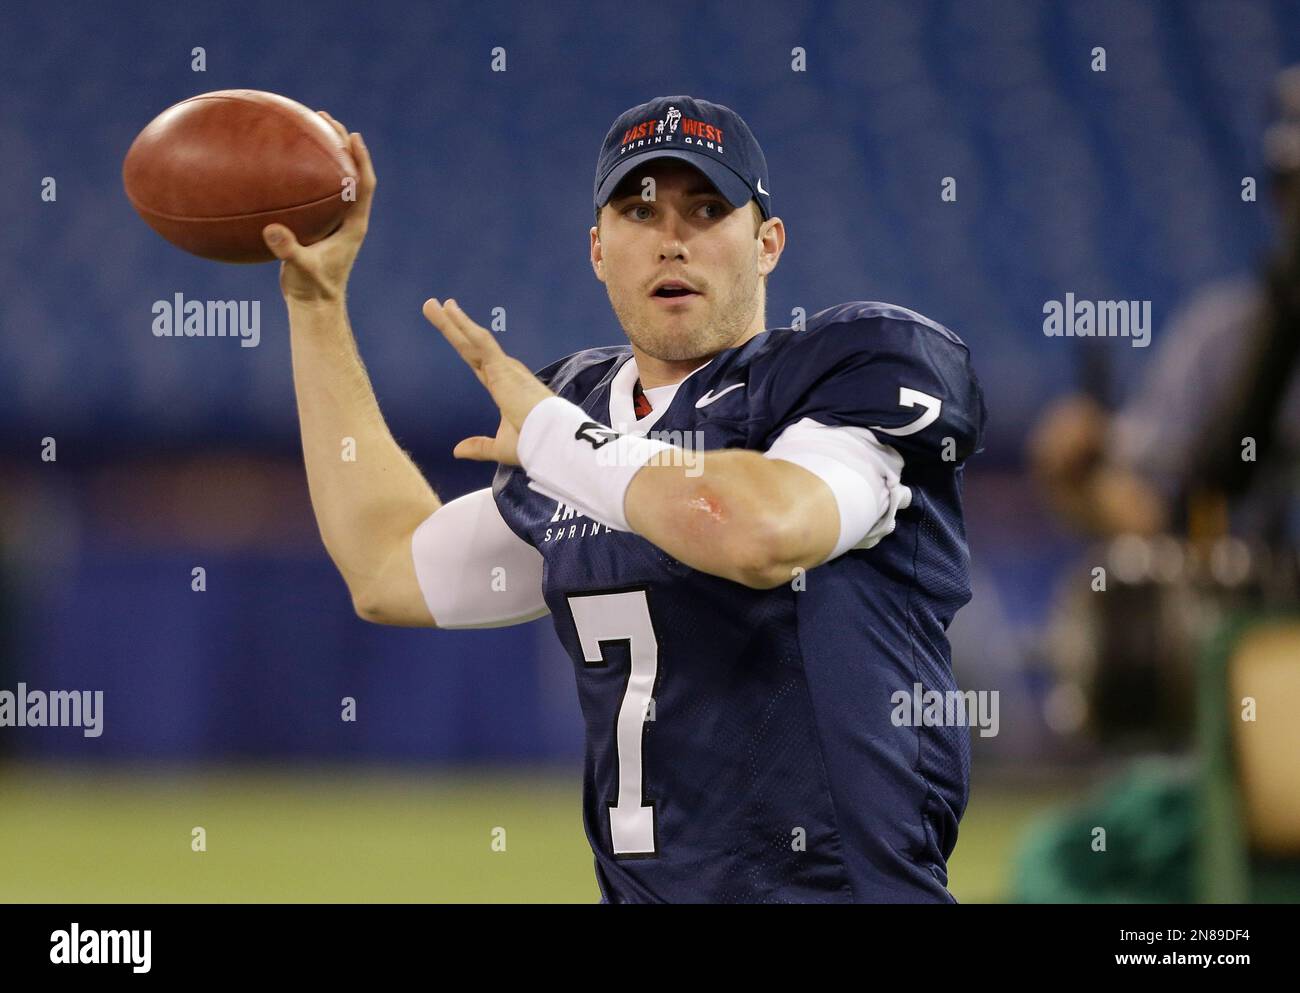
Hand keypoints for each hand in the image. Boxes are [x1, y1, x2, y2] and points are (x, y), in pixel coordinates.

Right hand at [262, 111, 375, 303]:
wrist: (314, 305)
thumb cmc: (313, 289)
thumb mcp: (301, 269)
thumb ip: (289, 250)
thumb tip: (272, 231)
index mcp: (354, 225)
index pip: (364, 185)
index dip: (361, 159)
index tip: (353, 136)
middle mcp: (348, 218)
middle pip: (351, 172)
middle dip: (341, 143)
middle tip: (325, 118)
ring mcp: (335, 221)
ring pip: (333, 179)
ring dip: (324, 153)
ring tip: (308, 127)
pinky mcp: (320, 225)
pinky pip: (313, 191)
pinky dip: (300, 175)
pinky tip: (278, 162)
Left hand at [421, 298, 555, 463]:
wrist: (550, 441)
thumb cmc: (534, 443)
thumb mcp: (500, 446)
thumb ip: (478, 446)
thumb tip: (456, 450)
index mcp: (504, 387)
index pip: (477, 361)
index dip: (463, 344)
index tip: (452, 328)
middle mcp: (504, 372)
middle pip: (470, 345)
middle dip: (451, 325)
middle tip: (431, 305)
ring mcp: (504, 368)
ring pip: (472, 340)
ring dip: (452, 321)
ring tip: (431, 304)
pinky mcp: (504, 368)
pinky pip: (482, 342)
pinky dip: (466, 326)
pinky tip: (451, 311)